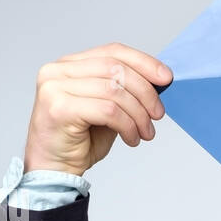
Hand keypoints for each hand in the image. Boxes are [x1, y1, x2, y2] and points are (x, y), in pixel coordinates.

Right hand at [23, 42, 172, 177]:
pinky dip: (127, 125)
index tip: (165, 78)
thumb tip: (157, 80)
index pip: (112, 51)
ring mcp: (55, 87)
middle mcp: (58, 70)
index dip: (143, 62)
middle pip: (116, 69)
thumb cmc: (80, 141)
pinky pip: (108, 110)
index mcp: (70, 65)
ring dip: (139, 114)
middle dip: (145, 92)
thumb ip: (124, 91)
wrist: (54, 169)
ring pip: (115, 91)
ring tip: (145, 133)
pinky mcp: (60, 108)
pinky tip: (131, 139)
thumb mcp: (108, 110)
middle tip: (158, 115)